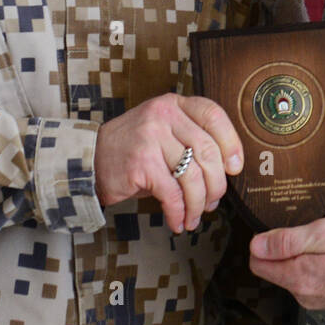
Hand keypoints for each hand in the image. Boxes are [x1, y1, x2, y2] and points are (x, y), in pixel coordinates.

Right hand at [94, 93, 242, 234]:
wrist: (89, 159)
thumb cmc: (133, 150)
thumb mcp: (163, 132)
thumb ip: (191, 139)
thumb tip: (226, 171)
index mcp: (174, 104)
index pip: (214, 115)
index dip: (231, 143)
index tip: (235, 168)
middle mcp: (163, 115)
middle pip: (208, 151)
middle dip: (216, 184)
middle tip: (213, 201)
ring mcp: (152, 137)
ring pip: (192, 176)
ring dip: (198, 203)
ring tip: (194, 215)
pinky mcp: (142, 163)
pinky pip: (172, 194)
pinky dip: (178, 212)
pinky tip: (178, 220)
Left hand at [248, 212, 324, 309]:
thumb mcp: (319, 232)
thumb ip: (285, 242)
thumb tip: (255, 246)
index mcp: (298, 279)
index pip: (258, 265)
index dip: (263, 244)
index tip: (279, 231)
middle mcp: (303, 295)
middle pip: (275, 270)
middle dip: (283, 251)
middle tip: (308, 234)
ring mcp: (317, 300)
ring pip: (292, 275)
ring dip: (300, 259)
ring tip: (323, 244)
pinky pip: (309, 281)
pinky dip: (313, 268)